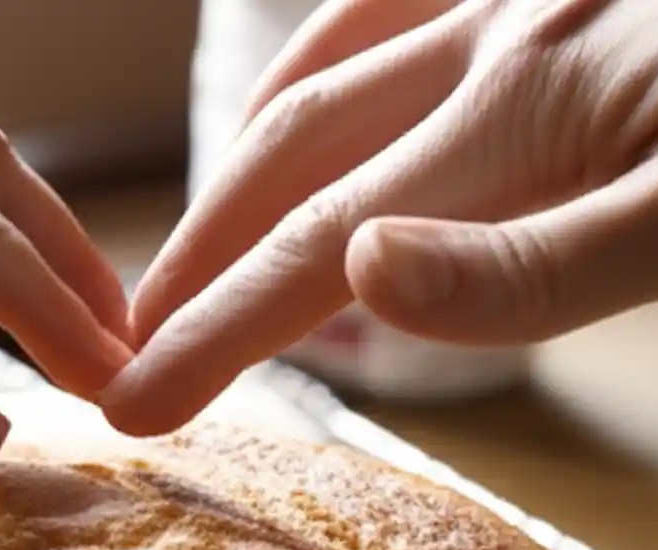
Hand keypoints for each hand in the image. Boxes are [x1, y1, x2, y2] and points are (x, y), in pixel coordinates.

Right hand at [103, 0, 657, 434]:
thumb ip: (532, 259)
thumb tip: (362, 278)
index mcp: (521, 114)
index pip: (314, 249)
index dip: (212, 330)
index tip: (135, 401)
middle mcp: (486, 43)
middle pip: (288, 165)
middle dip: (194, 263)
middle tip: (125, 341)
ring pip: (318, 83)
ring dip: (233, 174)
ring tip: (186, 252)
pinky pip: (379, 12)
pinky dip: (315, 73)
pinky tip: (299, 111)